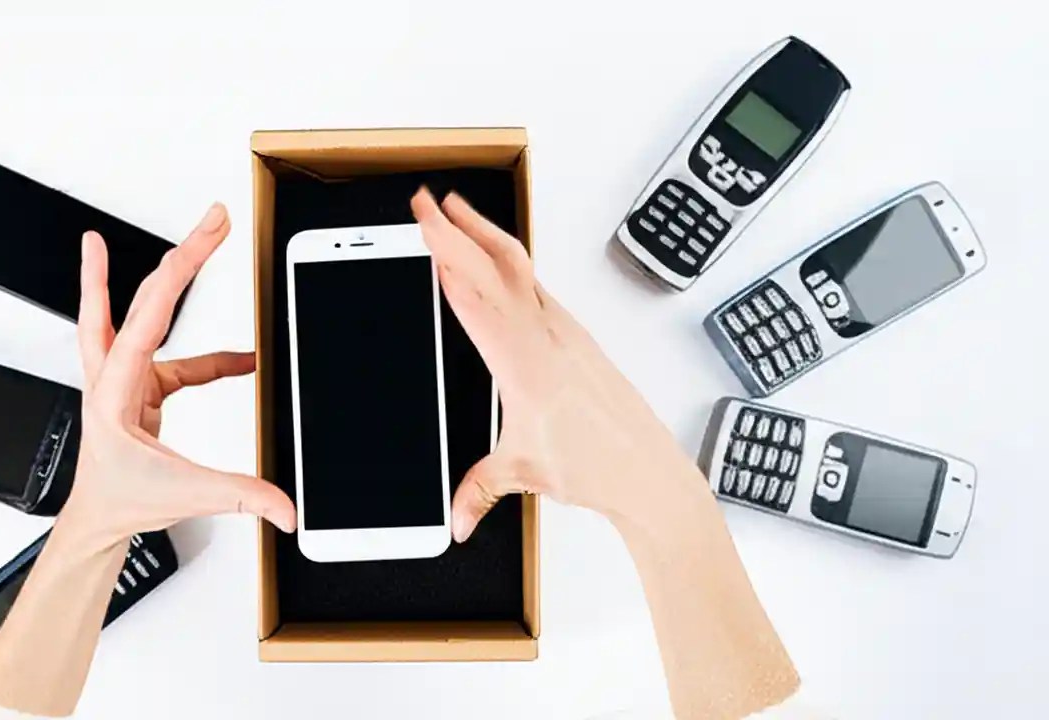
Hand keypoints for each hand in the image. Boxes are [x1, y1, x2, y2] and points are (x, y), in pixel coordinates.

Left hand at [65, 203, 295, 544]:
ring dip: (159, 278)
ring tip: (187, 245)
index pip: (149, 314)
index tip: (204, 236)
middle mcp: (114, 374)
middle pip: (145, 298)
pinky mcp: (141, 389)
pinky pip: (175, 356)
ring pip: (137, 313)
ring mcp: (125, 377)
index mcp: (117, 389)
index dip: (180, 269)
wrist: (97, 519)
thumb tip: (286, 504)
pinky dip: (209, 356)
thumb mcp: (185, 495)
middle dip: (182, 255)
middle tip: (210, 221)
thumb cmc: (120, 500)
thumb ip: (241, 496)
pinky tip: (242, 361)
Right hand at [411, 189, 705, 541]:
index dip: (447, 256)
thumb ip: (479, 490)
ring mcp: (566, 331)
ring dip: (485, 233)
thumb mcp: (525, 474)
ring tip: (457, 211)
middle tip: (425, 201)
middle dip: (456, 229)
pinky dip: (510, 259)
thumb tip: (456, 518)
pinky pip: (538, 284)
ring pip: (521, 266)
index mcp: (526, 365)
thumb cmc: (600, 468)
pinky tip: (500, 260)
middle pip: (496, 266)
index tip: (425, 226)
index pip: (476, 297)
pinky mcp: (578, 336)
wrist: (651, 473)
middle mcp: (549, 337)